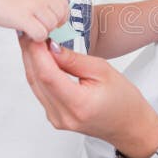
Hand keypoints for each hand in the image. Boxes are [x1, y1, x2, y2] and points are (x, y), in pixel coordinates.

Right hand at [0, 0, 69, 40]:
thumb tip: (58, 12)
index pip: (64, 2)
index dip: (62, 15)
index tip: (57, 21)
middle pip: (60, 15)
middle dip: (54, 24)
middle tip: (42, 27)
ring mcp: (33, 5)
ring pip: (51, 25)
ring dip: (44, 31)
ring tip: (32, 29)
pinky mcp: (23, 17)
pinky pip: (40, 33)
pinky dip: (37, 37)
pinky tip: (29, 34)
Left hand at [18, 36, 157, 157]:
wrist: (129, 126)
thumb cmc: (123, 100)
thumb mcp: (103, 71)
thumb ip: (74, 60)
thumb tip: (50, 47)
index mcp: (79, 104)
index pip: (48, 75)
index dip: (37, 52)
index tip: (34, 33)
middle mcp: (63, 115)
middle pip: (37, 80)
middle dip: (30, 53)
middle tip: (28, 32)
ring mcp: (57, 119)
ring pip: (35, 85)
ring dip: (32, 62)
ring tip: (32, 41)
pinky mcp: (54, 117)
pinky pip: (41, 92)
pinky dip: (38, 73)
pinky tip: (40, 59)